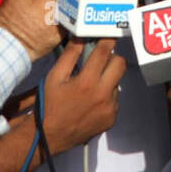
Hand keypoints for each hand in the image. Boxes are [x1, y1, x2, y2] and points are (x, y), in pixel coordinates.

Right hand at [39, 38, 124, 153]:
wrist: (50, 136)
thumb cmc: (50, 104)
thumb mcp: (55, 77)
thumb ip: (70, 56)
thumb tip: (81, 38)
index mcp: (87, 82)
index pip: (104, 53)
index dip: (107, 40)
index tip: (108, 35)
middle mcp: (103, 95)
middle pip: (120, 65)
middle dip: (113, 58)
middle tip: (101, 60)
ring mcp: (110, 108)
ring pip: (117, 83)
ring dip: (108, 79)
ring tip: (90, 86)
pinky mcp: (112, 119)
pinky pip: (114, 100)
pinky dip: (106, 96)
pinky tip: (92, 101)